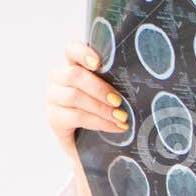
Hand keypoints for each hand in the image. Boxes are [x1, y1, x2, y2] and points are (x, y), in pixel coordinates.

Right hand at [46, 41, 128, 156]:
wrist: (94, 145)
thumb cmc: (107, 112)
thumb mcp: (112, 94)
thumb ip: (117, 82)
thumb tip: (141, 77)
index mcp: (74, 66)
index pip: (71, 50)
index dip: (82, 52)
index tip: (98, 63)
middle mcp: (59, 79)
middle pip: (73, 75)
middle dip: (99, 88)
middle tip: (118, 101)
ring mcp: (54, 98)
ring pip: (74, 96)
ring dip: (101, 108)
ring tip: (121, 117)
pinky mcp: (54, 118)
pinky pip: (75, 116)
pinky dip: (99, 122)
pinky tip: (115, 127)